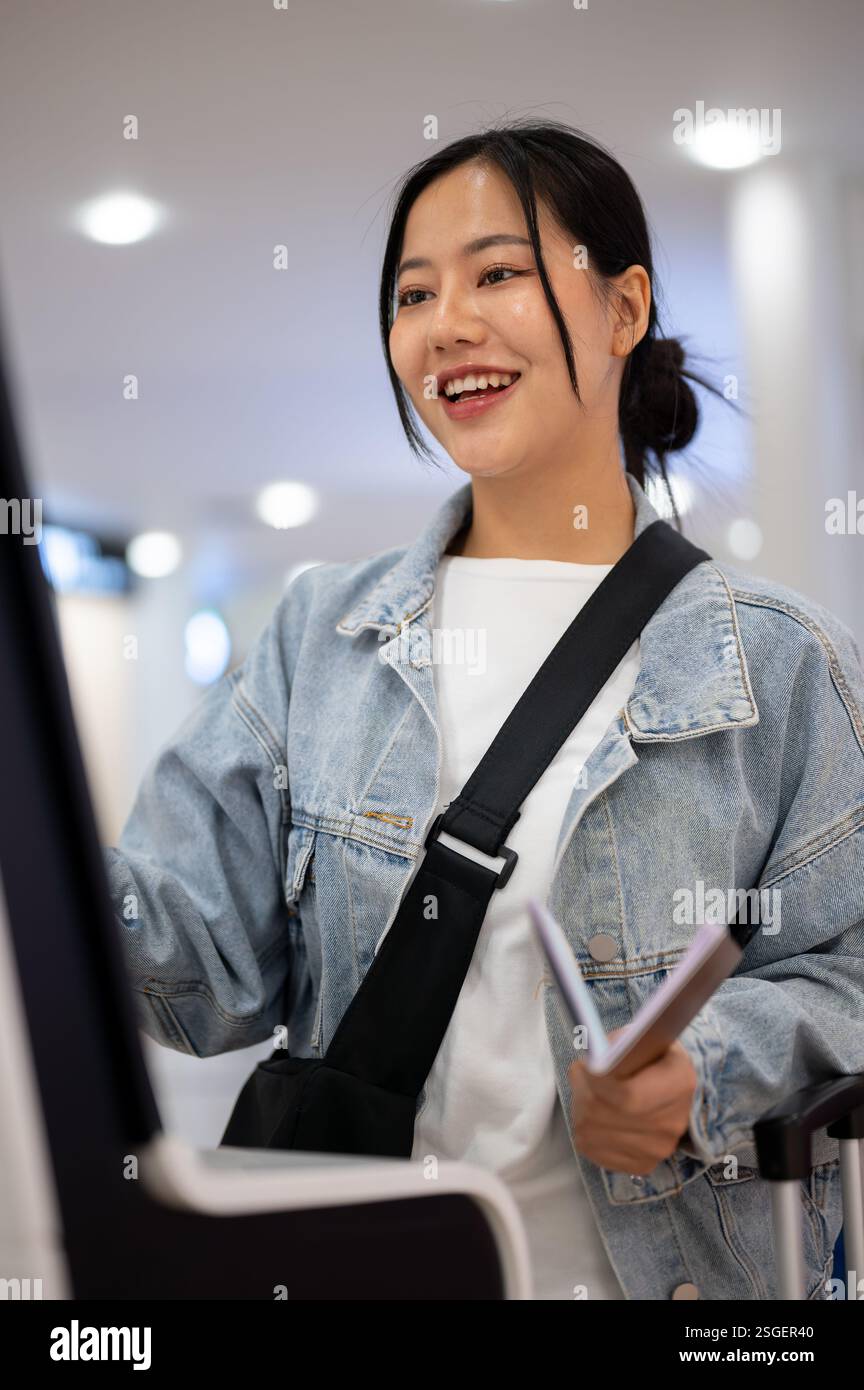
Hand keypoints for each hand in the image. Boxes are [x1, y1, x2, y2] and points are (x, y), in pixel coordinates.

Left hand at [568, 1028, 698, 1174]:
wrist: (668, 1085)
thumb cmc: (647, 1056)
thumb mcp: (638, 1037)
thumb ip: (618, 1046)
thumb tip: (595, 1061)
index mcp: (680, 1081)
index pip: (628, 1096)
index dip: (597, 1082)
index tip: (587, 1066)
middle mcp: (673, 1121)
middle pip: (604, 1114)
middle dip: (583, 1091)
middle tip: (582, 1075)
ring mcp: (659, 1148)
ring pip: (592, 1132)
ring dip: (580, 1109)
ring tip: (587, 1092)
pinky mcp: (643, 1164)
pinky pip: (592, 1149)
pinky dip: (585, 1130)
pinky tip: (594, 1114)